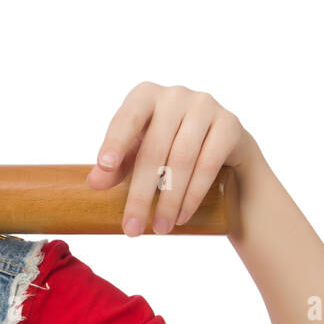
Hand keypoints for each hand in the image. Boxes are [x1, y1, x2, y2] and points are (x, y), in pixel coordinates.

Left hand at [84, 82, 260, 234]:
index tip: (104, 165)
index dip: (115, 141)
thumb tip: (93, 183)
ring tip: (159, 229)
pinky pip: (209, 164)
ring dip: (168, 200)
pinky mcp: (230, 124)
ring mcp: (205, 106)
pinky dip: (193, 194)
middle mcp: (175, 95)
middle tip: (132, 228)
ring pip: (182, 159)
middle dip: (140, 194)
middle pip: (153, 149)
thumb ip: (115, 165)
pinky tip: (182, 216)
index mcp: (145, 95)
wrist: (224, 145)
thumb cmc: (169, 145)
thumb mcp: (138, 152)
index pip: (126, 118)